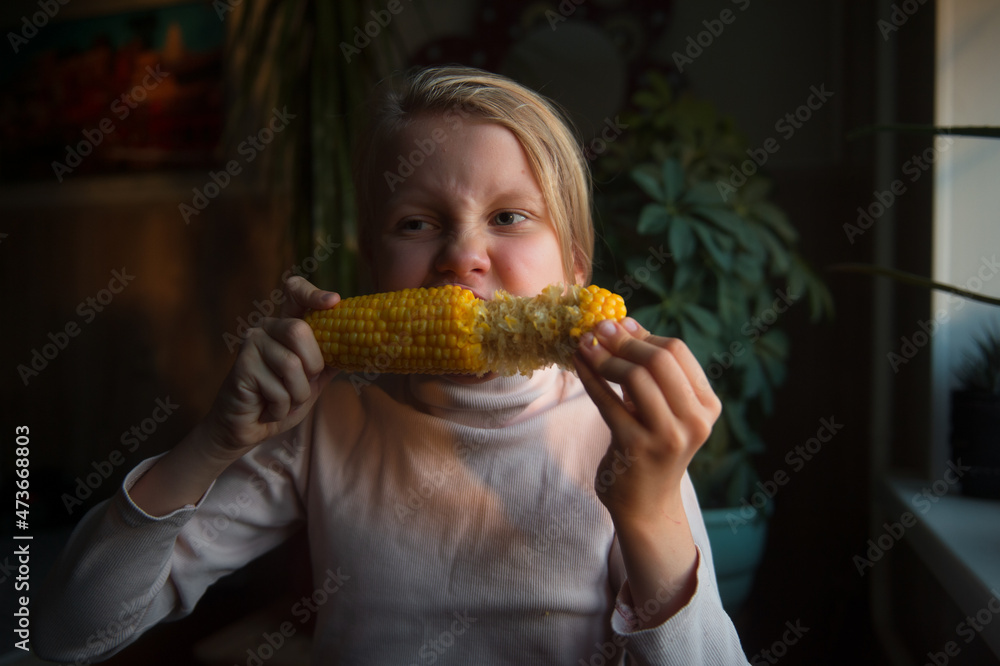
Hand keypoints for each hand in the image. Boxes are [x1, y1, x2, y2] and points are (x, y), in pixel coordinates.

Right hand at [204, 276, 339, 461]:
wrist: (248, 428)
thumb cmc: (281, 400)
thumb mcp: (313, 380)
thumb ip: (329, 361)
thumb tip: (359, 345)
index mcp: (285, 325)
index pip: (294, 291)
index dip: (313, 293)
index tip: (334, 302)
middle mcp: (265, 327)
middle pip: (299, 331)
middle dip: (313, 366)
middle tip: (305, 383)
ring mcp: (250, 344)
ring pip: (291, 365)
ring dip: (298, 394)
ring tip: (286, 401)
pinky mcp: (241, 367)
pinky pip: (277, 389)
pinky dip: (282, 407)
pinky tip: (269, 409)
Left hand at [573, 317, 720, 623]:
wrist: (647, 505)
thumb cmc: (652, 448)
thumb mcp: (665, 410)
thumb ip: (652, 373)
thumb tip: (625, 323)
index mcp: (707, 406)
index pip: (678, 353)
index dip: (644, 335)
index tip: (618, 324)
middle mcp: (694, 421)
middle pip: (660, 360)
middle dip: (624, 341)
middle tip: (597, 329)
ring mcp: (667, 437)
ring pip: (635, 377)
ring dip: (604, 357)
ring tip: (584, 346)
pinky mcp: (636, 448)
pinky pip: (608, 400)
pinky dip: (590, 377)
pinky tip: (577, 363)